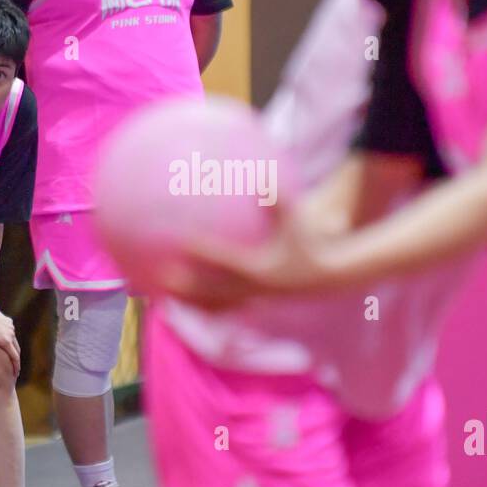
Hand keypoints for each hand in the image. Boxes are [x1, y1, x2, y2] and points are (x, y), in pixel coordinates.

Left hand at [0, 310, 20, 376]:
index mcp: (6, 343)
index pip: (15, 358)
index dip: (16, 367)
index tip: (16, 374)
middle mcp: (11, 336)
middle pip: (17, 350)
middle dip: (16, 360)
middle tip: (14, 368)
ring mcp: (11, 328)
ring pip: (14, 340)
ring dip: (13, 348)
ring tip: (9, 355)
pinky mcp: (10, 322)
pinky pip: (11, 332)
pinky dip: (10, 338)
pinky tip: (4, 339)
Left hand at [160, 199, 341, 311]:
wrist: (325, 276)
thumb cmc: (307, 241)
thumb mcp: (298, 220)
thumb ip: (280, 200)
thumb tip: (263, 177)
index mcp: (261, 268)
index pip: (227, 260)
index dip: (205, 252)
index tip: (181, 242)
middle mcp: (253, 289)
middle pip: (215, 290)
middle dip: (190, 287)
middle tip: (162, 278)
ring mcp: (252, 301)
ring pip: (215, 306)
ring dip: (190, 303)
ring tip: (162, 296)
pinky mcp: (252, 305)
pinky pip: (223, 310)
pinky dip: (203, 308)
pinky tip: (182, 302)